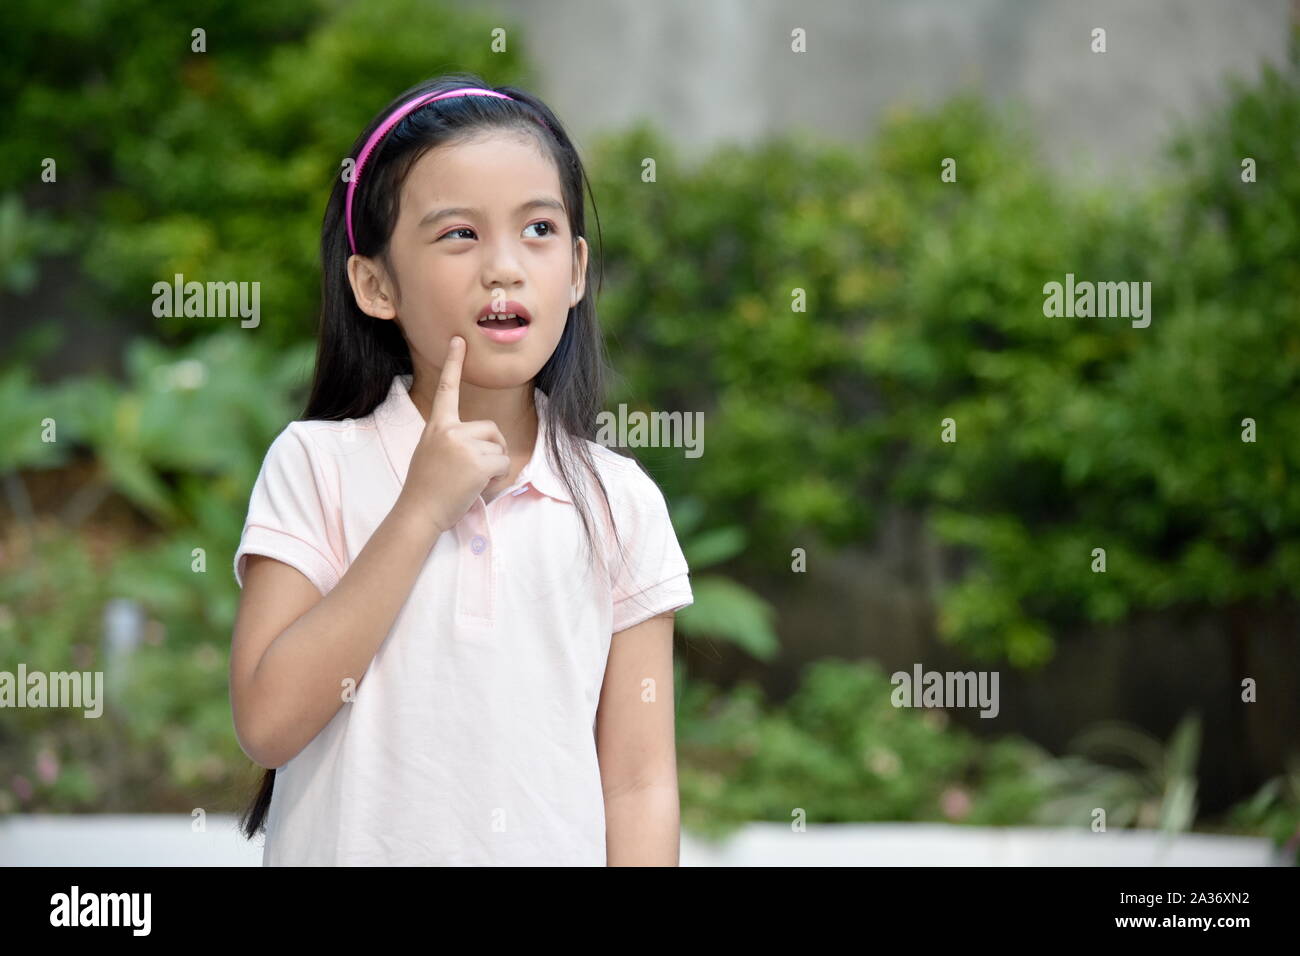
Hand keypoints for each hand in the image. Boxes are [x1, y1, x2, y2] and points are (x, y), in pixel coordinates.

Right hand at [399, 335, 509, 532]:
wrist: (418, 513)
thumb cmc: (427, 488)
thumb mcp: (432, 452)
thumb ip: (453, 439)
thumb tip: (487, 444)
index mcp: (437, 426)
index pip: (447, 389)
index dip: (454, 363)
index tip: (459, 340)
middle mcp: (449, 430)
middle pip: (491, 429)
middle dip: (492, 450)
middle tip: (472, 472)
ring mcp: (462, 445)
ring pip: (499, 449)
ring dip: (493, 468)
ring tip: (470, 482)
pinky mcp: (477, 462)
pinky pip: (502, 465)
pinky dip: (497, 480)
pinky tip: (477, 488)